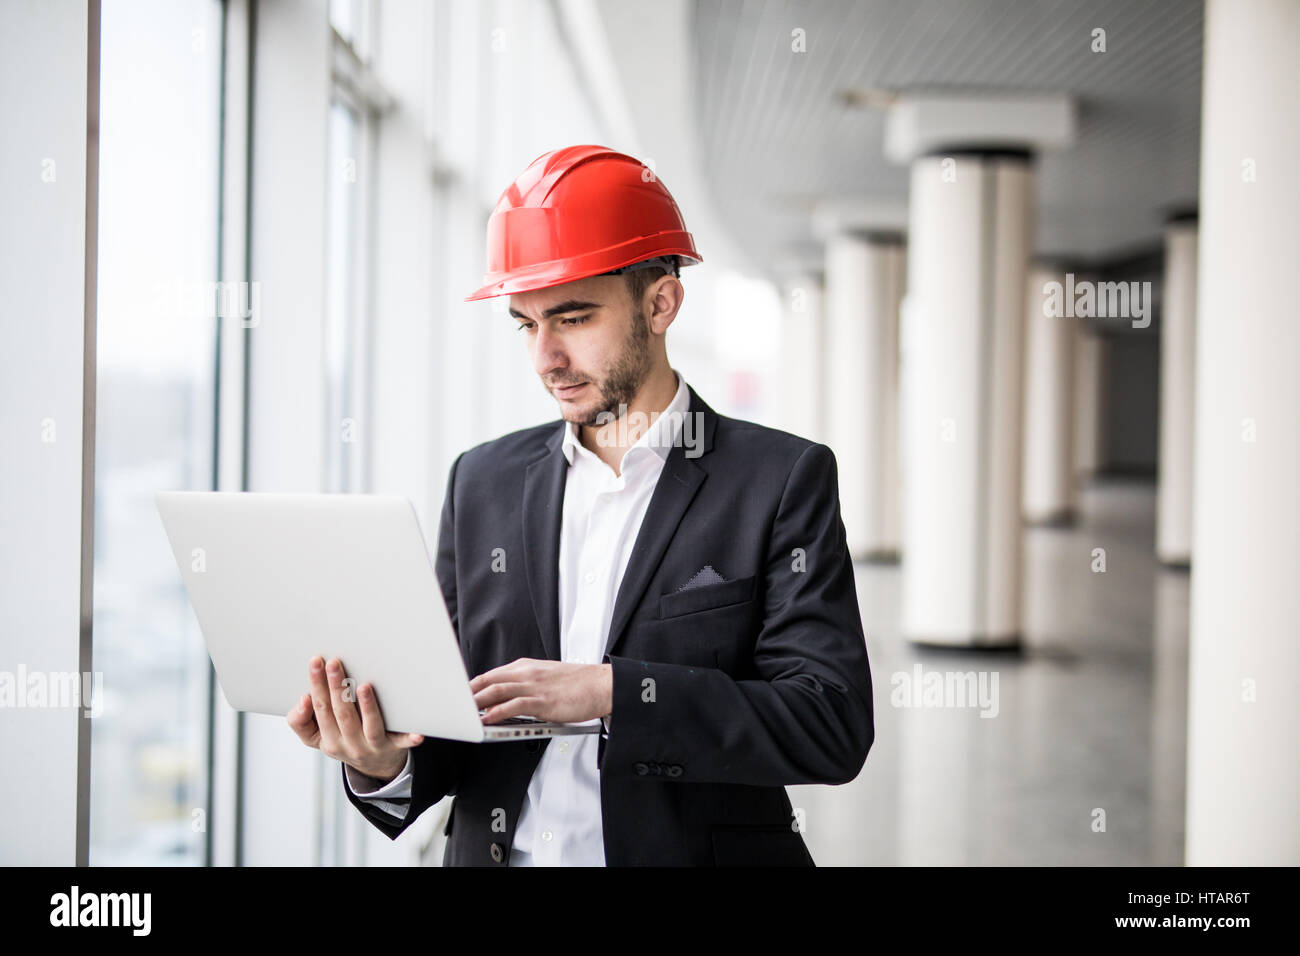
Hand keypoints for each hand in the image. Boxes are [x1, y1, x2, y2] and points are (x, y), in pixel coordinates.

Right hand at [286, 656, 423, 783]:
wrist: (374, 766)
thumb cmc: (343, 740)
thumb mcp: (316, 736)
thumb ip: (301, 720)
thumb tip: (303, 699)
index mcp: (328, 739)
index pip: (320, 708)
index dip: (316, 685)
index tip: (316, 661)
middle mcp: (350, 744)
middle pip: (342, 714)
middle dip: (336, 688)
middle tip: (334, 663)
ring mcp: (373, 746)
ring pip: (370, 726)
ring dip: (366, 707)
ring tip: (364, 686)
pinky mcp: (395, 747)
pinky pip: (402, 742)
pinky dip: (409, 738)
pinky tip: (418, 733)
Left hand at [470, 658, 611, 724]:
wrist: (603, 685)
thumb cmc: (577, 685)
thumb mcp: (545, 680)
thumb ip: (523, 688)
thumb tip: (502, 703)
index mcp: (526, 667)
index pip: (491, 675)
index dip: (472, 687)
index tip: (458, 698)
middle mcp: (527, 673)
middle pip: (488, 681)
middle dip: (467, 694)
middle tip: (451, 706)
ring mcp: (534, 686)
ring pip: (496, 691)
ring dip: (476, 703)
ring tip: (461, 714)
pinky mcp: (543, 701)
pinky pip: (514, 705)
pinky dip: (497, 712)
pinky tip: (487, 719)